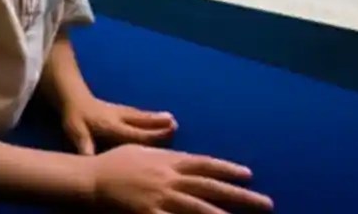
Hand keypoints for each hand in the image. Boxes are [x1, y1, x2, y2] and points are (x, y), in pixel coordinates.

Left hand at [63, 96, 177, 154]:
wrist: (71, 94)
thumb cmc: (74, 118)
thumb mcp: (76, 133)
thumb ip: (85, 146)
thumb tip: (90, 161)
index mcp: (111, 127)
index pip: (135, 132)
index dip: (151, 135)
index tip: (167, 134)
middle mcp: (119, 118)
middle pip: (142, 122)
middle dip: (158, 124)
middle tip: (175, 124)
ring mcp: (120, 112)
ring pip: (141, 116)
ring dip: (157, 118)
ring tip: (172, 119)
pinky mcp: (120, 109)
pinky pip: (138, 113)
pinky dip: (150, 115)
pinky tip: (159, 115)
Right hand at [89, 144, 273, 212]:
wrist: (91, 177)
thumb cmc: (113, 162)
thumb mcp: (141, 150)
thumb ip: (162, 153)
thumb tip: (179, 152)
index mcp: (168, 160)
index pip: (206, 164)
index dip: (228, 169)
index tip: (249, 175)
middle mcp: (170, 178)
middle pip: (211, 187)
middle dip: (241, 196)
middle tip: (266, 203)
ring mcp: (161, 197)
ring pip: (200, 207)